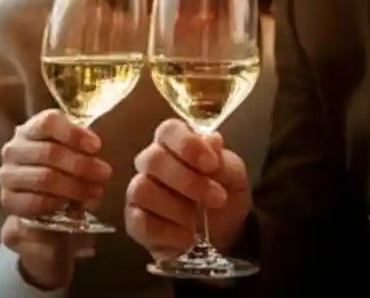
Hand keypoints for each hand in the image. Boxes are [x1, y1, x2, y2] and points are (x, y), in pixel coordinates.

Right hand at [0, 109, 111, 288]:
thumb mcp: (71, 152)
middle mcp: (14, 149)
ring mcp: (8, 175)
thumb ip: (80, 146)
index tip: (96, 146)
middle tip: (105, 174)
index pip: (48, 123)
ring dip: (74, 186)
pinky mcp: (8, 200)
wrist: (43, 202)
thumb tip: (94, 147)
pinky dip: (57, 203)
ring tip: (95, 192)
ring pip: (44, 177)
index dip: (74, 133)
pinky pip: (34, 201)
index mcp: (31, 130)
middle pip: (50, 152)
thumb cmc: (63, 170)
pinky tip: (71, 205)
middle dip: (82, 165)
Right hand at [125, 119, 250, 261]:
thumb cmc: (225, 196)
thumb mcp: (234, 178)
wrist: (225, 236)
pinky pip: (139, 222)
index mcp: (174, 146)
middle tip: (217, 198)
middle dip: (187, 181)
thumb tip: (211, 140)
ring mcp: (139, 193)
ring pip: (141, 190)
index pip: (168, 131)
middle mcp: (151, 164)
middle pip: (152, 159)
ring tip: (199, 223)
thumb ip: (223, 160)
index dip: (186, 144)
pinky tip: (187, 238)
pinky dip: (167, 232)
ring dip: (177, 209)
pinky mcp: (135, 222)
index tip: (211, 164)